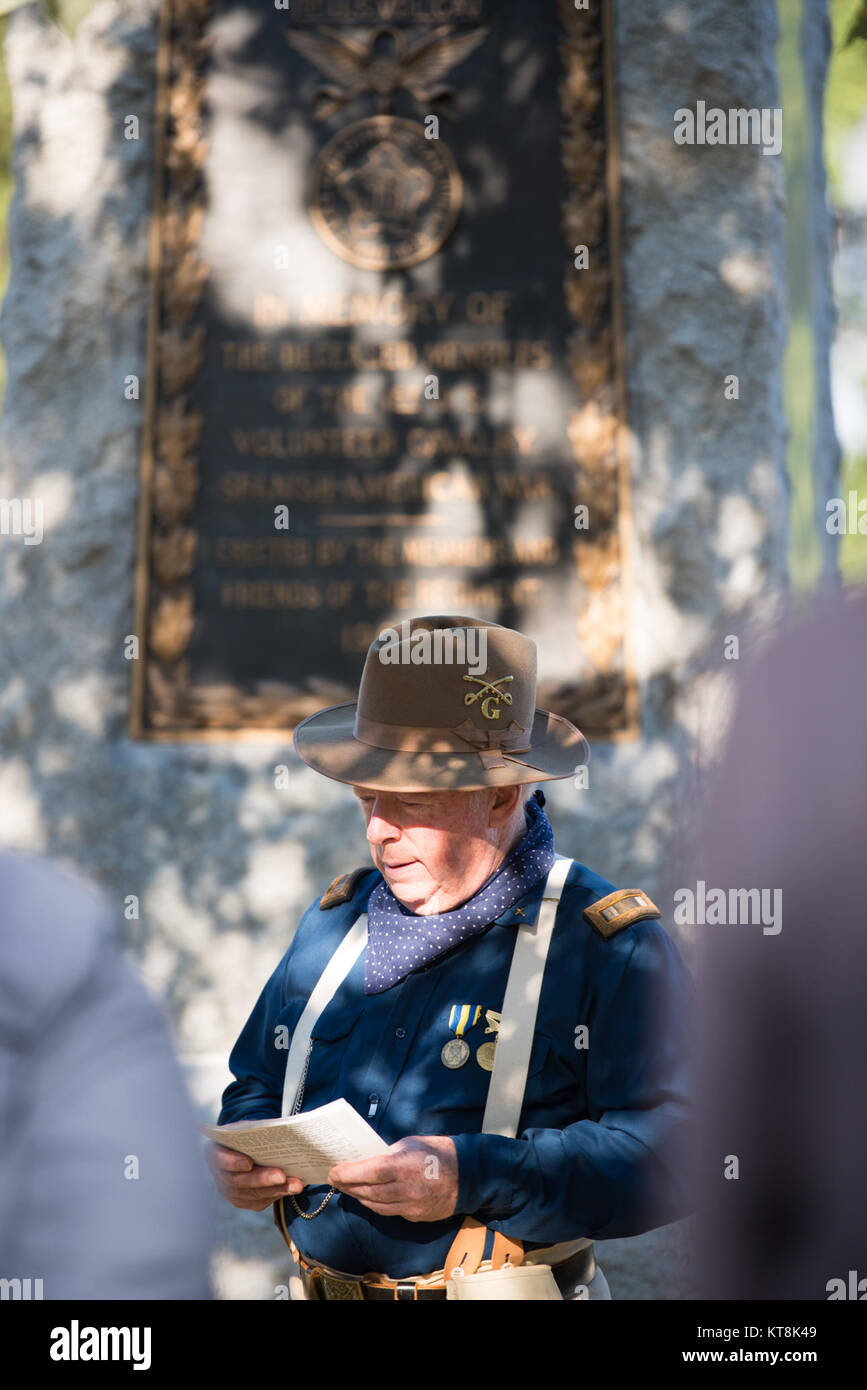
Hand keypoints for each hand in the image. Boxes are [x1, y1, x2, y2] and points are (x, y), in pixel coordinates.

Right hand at [205, 1141, 304, 1211]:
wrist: (243, 1145)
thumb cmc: (246, 1133)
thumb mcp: (246, 1128)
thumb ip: (255, 1132)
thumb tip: (281, 1134)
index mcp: (213, 1151)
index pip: (219, 1159)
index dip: (233, 1162)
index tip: (248, 1162)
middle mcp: (218, 1174)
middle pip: (238, 1181)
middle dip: (262, 1179)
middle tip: (282, 1176)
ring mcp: (228, 1190)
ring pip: (250, 1195)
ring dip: (275, 1190)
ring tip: (295, 1185)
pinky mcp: (241, 1200)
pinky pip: (257, 1203)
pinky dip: (274, 1196)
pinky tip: (289, 1190)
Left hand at [329, 1135, 457, 1221]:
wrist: (468, 1175)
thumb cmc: (439, 1152)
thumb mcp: (412, 1143)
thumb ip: (389, 1154)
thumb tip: (368, 1161)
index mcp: (404, 1166)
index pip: (368, 1173)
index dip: (348, 1174)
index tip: (333, 1171)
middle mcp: (406, 1188)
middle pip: (368, 1191)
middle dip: (348, 1186)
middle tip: (335, 1179)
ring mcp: (411, 1205)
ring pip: (376, 1205)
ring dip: (359, 1197)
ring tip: (348, 1188)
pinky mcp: (416, 1215)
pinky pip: (389, 1211)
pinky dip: (376, 1204)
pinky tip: (368, 1197)